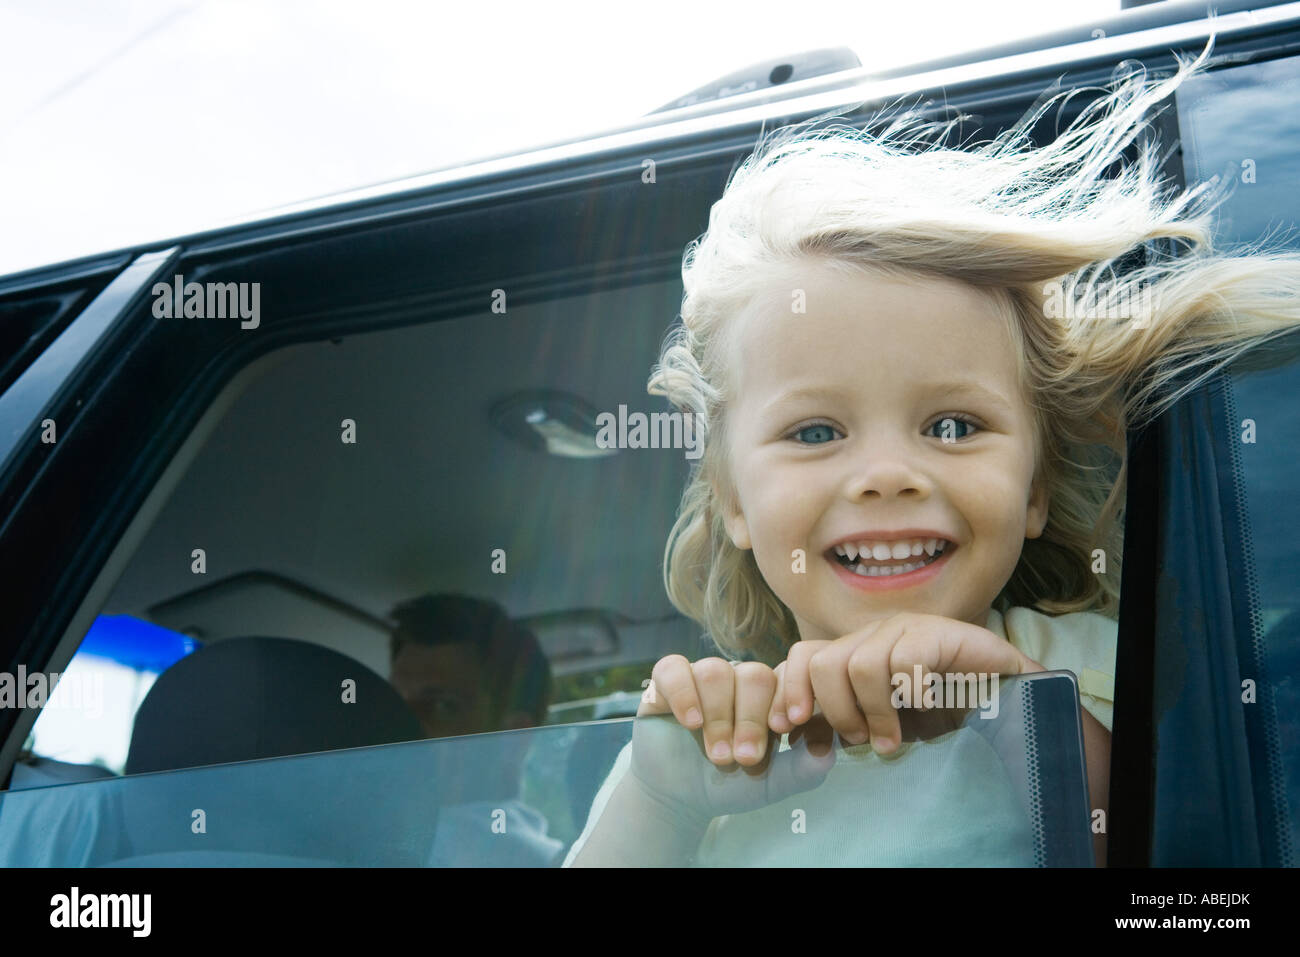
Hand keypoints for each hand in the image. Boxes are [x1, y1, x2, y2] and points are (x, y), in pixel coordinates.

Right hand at [632, 654, 834, 824]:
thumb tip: (830, 751)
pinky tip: (690, 723)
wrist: (681, 798)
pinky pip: (673, 668)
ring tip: (717, 755)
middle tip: (742, 758)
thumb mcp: (773, 783)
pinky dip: (684, 693)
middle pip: (754, 674)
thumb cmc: (731, 785)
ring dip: (718, 717)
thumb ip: (804, 768)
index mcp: (769, 696)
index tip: (783, 732)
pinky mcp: (666, 681)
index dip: (786, 703)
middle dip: (750, 719)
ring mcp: (701, 677)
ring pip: (715, 671)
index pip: (787, 679)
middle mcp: (738, 680)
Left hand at [780, 612, 1040, 753]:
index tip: (788, 728)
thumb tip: (797, 737)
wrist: (1011, 705)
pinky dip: (910, 692)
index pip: (802, 658)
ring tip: (891, 740)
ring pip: (858, 664)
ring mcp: (905, 629)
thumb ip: (842, 724)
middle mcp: (873, 636)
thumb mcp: (883, 726)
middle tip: (858, 739)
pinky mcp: (939, 631)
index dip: (789, 691)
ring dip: (873, 711)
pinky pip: (904, 660)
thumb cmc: (942, 718)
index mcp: (854, 655)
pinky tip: (926, 707)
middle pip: (821, 662)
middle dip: (833, 709)